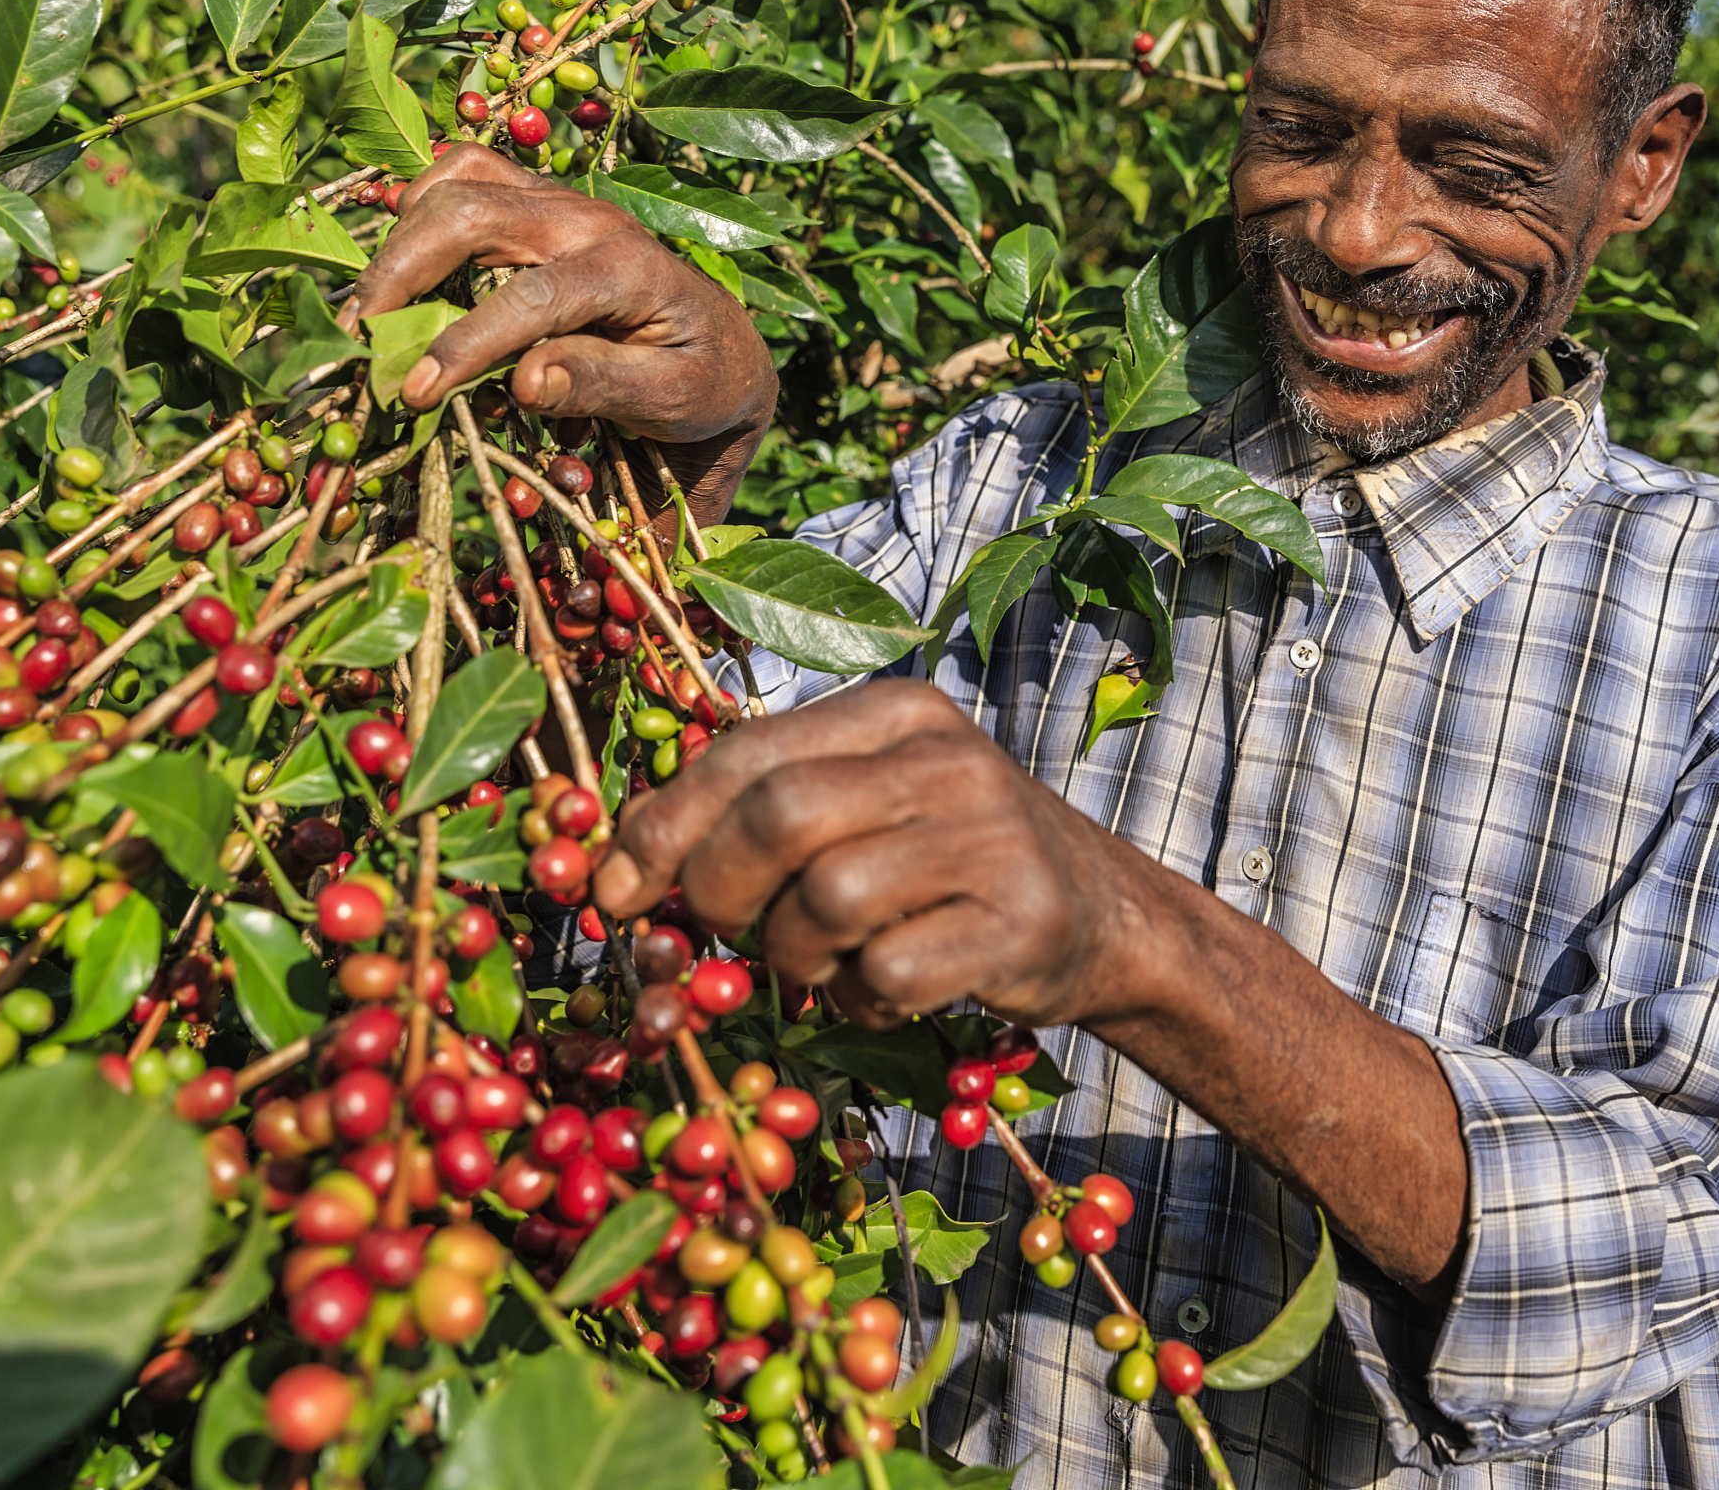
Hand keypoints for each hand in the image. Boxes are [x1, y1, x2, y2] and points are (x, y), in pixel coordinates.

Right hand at [340, 143, 776, 517]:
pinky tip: (402, 259)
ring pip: (461, 181)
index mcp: (627, 268)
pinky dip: (423, 204)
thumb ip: (602, 384)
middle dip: (404, 270)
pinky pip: (469, 173)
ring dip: (403, 235)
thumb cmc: (698, 380)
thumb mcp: (671, 397)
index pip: (531, 297)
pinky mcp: (540, 203)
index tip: (414, 390)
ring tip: (372, 307)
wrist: (721, 345)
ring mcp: (562, 203)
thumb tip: (524, 380)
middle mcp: (590, 219)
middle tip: (359, 335)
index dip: (466, 343)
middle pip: (474, 213)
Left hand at [592, 681, 1141, 1028]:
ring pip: (827, 899)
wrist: (1105, 914)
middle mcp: (944, 758)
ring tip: (824, 968)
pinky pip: (889, 974)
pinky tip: (884, 997)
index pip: (746, 751)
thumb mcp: (871, 801)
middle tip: (726, 935)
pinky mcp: (1019, 921)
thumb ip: (769, 810)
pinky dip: (861, 1005)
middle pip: (779, 814)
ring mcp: (989, 837)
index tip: (613, 892)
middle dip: (719, 890)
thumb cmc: (950, 860)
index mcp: (894, 712)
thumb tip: (621, 865)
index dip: (662, 825)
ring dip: (795, 959)